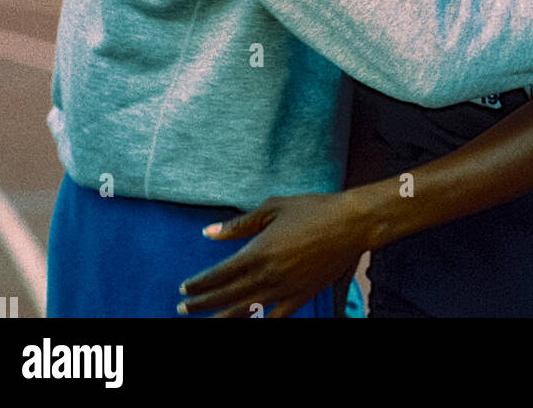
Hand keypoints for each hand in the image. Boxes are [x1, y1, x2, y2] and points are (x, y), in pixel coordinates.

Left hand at [177, 191, 365, 318]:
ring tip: (205, 323)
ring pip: (245, 313)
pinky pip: (274, 318)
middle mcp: (268, 275)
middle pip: (226, 297)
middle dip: (202, 305)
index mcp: (258, 251)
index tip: (184, 289)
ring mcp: (284, 290)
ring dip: (221, 318)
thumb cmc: (312, 209)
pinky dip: (258, 323)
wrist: (350, 223)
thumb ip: (239, 224)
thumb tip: (209, 232)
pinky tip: (245, 324)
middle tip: (182, 309)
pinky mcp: (300, 298)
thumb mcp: (272, 208)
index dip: (199, 284)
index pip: (219, 274)